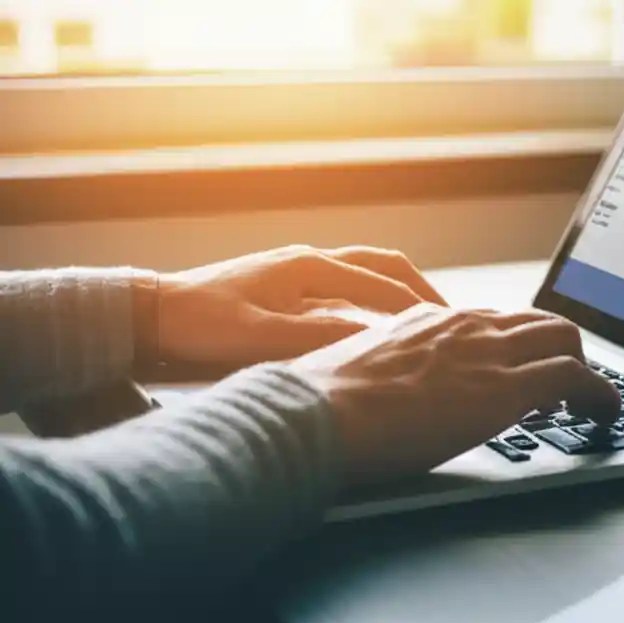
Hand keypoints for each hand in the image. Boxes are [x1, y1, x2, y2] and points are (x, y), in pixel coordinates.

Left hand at [137, 245, 445, 369]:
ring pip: (365, 272)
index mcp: (309, 268)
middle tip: (451, 317)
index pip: (383, 285)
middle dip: (420, 289)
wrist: (151, 315)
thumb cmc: (200, 324)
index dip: (420, 307)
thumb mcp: (261, 337)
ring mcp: (297, 272)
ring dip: (398, 291)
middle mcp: (308, 262)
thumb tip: (373, 340)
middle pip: (382, 265)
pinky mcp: (285, 287)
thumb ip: (318, 337)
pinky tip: (377, 326)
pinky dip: (374, 299)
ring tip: (424, 319)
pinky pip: (346, 286)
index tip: (451, 328)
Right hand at [291, 304, 620, 478]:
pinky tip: (603, 416)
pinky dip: (600, 396)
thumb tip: (387, 391)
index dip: (518, 347)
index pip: (495, 321)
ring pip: (565, 338)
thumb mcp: (358, 369)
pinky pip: (575, 378)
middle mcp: (465, 326)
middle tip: (563, 390)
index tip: (523, 371)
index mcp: (429, 321)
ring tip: (587, 405)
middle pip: (540, 322)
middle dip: (561, 352)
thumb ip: (389, 369)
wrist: (315, 416)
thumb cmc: (320, 405)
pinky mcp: (506, 389)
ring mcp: (488, 353)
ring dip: (584, 372)